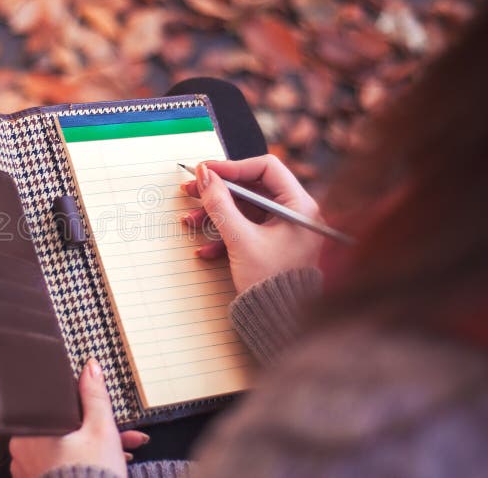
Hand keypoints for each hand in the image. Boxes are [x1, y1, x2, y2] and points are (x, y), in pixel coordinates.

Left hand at [9, 359, 149, 476]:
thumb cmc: (91, 476)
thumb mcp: (100, 428)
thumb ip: (94, 395)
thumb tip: (90, 367)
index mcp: (31, 432)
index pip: (60, 407)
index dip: (88, 407)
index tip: (104, 411)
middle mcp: (23, 451)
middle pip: (66, 428)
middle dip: (98, 428)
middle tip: (123, 434)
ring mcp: (30, 470)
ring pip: (67, 446)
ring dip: (95, 445)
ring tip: (124, 449)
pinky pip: (62, 464)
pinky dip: (82, 460)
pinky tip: (105, 461)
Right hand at [181, 155, 322, 291]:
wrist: (279, 323)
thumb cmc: (271, 284)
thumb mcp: (240, 240)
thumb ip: (220, 204)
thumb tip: (205, 175)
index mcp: (300, 206)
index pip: (266, 168)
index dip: (233, 167)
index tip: (206, 171)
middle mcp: (295, 213)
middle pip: (252, 188)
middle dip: (218, 192)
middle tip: (192, 190)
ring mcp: (283, 229)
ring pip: (244, 209)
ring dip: (215, 215)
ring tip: (191, 222)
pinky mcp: (271, 244)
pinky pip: (245, 228)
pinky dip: (224, 234)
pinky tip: (206, 248)